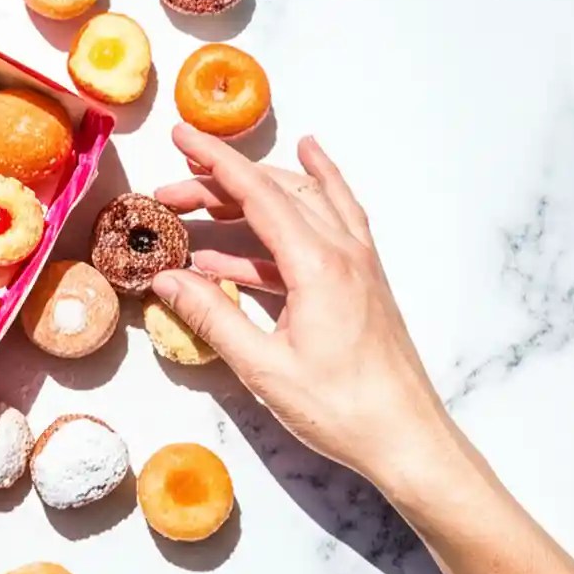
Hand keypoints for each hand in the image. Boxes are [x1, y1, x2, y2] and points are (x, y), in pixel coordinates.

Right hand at [153, 124, 453, 482]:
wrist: (408, 438)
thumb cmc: (341, 409)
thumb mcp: (263, 368)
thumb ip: (211, 317)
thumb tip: (166, 279)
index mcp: (319, 264)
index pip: (258, 192)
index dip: (214, 161)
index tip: (180, 134)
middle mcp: (344, 251)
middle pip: (279, 191)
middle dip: (222, 181)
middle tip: (174, 187)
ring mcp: (358, 264)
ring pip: (307, 200)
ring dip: (258, 190)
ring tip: (208, 195)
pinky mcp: (362, 282)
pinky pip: (330, 224)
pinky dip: (297, 209)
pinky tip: (264, 220)